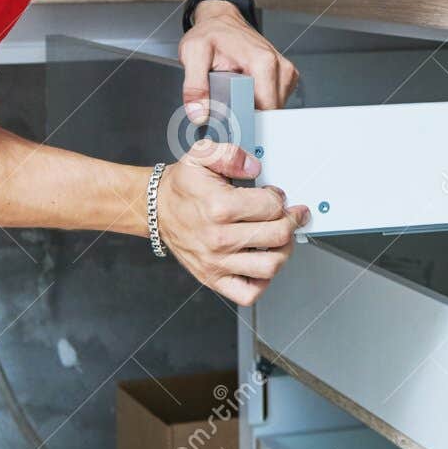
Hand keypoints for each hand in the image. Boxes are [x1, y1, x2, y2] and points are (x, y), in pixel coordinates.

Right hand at [155, 141, 309, 305]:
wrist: (157, 209)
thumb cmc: (182, 187)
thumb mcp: (202, 155)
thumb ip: (230, 154)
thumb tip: (253, 168)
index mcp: (219, 207)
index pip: (271, 206)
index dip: (280, 198)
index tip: (275, 196)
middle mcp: (218, 238)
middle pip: (277, 236)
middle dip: (290, 222)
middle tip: (289, 216)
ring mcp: (216, 262)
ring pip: (270, 266)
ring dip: (284, 251)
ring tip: (280, 239)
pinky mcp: (213, 278)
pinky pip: (248, 293)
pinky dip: (263, 282)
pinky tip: (262, 261)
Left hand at [180, 0, 298, 121]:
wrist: (221, 20)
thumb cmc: (211, 33)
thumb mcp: (193, 54)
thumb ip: (194, 86)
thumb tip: (199, 115)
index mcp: (263, 62)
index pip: (263, 111)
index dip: (244, 122)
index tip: (229, 123)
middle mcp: (280, 66)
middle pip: (270, 112)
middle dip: (248, 116)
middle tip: (227, 105)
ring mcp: (285, 71)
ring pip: (273, 109)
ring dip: (254, 109)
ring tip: (235, 95)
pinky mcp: (285, 75)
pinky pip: (275, 100)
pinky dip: (260, 102)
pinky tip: (245, 91)